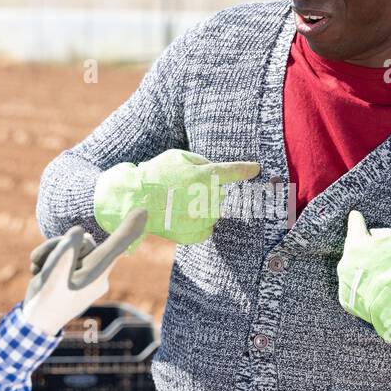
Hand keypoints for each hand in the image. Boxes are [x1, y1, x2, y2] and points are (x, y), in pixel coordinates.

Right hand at [21, 208, 146, 334]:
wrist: (35, 323)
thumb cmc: (45, 302)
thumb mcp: (52, 274)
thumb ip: (67, 250)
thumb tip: (80, 231)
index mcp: (96, 275)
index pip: (115, 247)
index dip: (129, 228)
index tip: (143, 211)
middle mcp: (98, 274)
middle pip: (83, 242)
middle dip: (58, 247)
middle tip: (40, 264)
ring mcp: (89, 274)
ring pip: (72, 246)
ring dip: (51, 255)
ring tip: (38, 271)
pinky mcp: (80, 274)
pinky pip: (68, 256)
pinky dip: (52, 261)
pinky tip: (41, 274)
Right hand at [93, 148, 260, 252]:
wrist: (134, 202)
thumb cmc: (154, 175)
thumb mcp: (177, 157)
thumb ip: (200, 161)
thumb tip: (214, 170)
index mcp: (202, 177)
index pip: (231, 172)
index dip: (245, 169)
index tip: (256, 168)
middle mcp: (205, 198)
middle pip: (219, 194)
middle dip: (208, 190)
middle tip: (186, 188)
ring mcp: (200, 218)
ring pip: (214, 211)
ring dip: (203, 205)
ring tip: (180, 201)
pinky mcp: (193, 234)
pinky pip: (207, 227)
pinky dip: (200, 221)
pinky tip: (184, 215)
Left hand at [336, 209, 390, 354]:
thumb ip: (382, 233)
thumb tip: (372, 234)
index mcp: (356, 243)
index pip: (355, 225)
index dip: (356, 219)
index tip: (355, 215)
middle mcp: (345, 261)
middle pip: (352, 251)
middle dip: (361, 252)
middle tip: (378, 258)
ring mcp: (343, 281)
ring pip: (351, 271)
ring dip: (361, 271)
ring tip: (379, 278)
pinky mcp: (345, 299)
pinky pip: (353, 289)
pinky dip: (361, 288)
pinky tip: (374, 291)